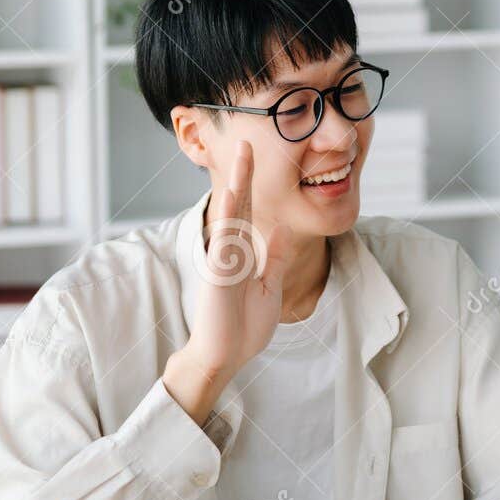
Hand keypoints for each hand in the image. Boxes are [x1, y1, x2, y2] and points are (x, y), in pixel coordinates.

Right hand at [163, 140, 290, 423]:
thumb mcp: (268, 287)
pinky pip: (224, 239)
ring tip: (242, 155)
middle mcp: (230, 250)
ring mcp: (222, 259)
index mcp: (242, 253)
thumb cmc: (243, 328)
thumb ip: (273, 258)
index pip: (250, 212)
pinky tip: (233, 192)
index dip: (254, 185)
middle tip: (247, 141)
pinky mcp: (218, 273)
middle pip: (238, 203)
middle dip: (243, 172)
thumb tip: (281, 227)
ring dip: (237, 183)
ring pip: (230, 214)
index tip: (256, 159)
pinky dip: (228, 216)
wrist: (226, 358)